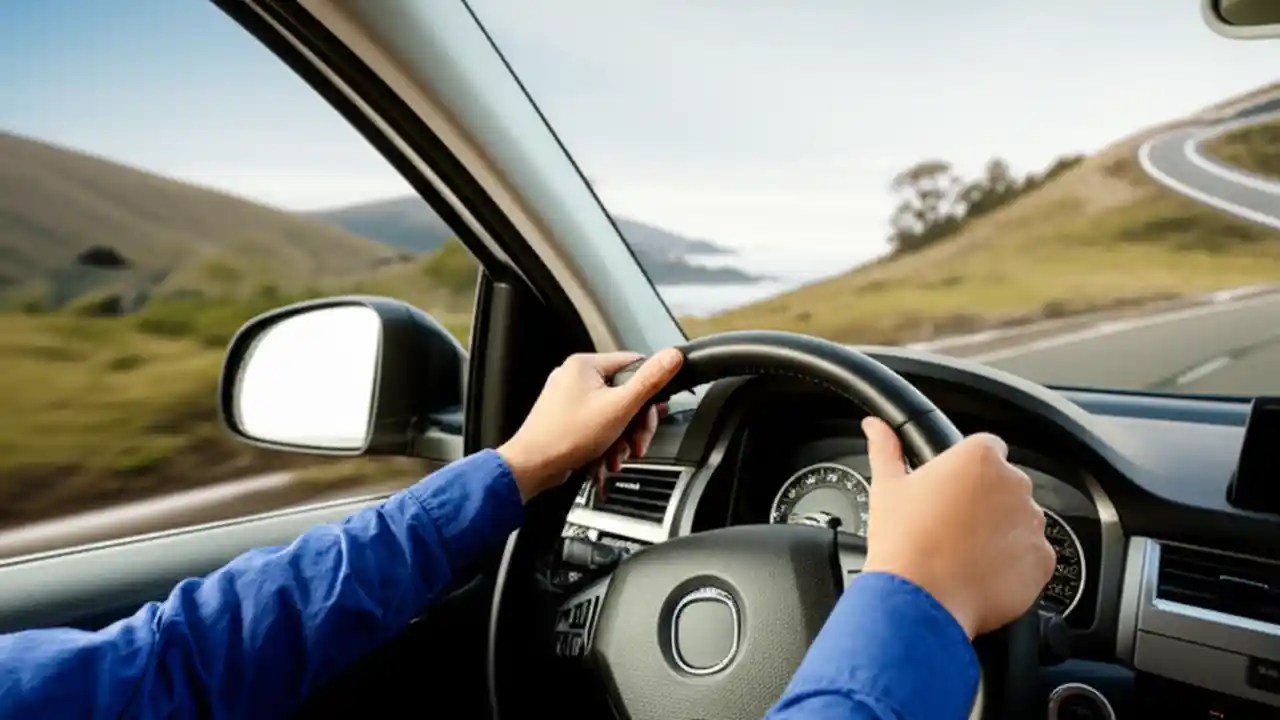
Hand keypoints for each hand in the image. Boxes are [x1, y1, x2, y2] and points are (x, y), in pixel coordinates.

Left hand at [497, 349, 683, 501]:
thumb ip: (649, 381)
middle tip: (637, 444)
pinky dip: (606, 443)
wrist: (532, 467)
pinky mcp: (567, 419)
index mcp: (586, 365)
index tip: (654, 413)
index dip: (649, 392)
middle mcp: (576, 377)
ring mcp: (569, 399)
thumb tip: (672, 356)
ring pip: (613, 414)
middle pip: (624, 394)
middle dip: (634, 425)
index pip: (633, 365)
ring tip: (617, 457)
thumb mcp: (619, 407)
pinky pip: (597, 425)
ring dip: (621, 439)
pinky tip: (605, 460)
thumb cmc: (567, 436)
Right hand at [860, 417, 1054, 638]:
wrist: (920, 600)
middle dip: (986, 501)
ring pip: (1020, 519)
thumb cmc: (903, 542)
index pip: (987, 449)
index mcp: (979, 457)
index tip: (952, 490)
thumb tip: (875, 427)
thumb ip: (885, 448)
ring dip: (1002, 530)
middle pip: (1005, 484)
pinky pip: (1033, 555)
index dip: (968, 471)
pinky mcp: (1041, 560)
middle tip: (953, 524)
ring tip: (965, 552)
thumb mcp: (887, 487)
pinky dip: (1015, 563)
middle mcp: (1014, 484)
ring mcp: (1031, 523)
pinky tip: (981, 571)